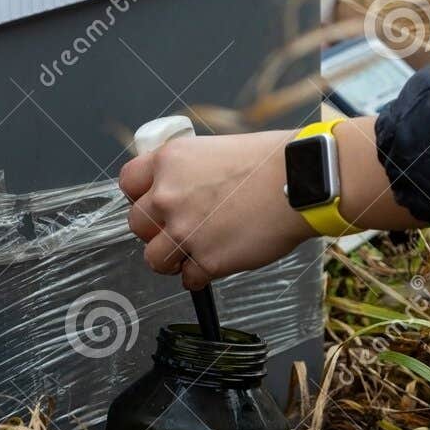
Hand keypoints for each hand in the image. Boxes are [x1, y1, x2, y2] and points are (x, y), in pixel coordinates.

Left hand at [120, 129, 314, 290]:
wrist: (301, 182)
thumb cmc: (269, 163)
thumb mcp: (215, 150)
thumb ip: (186, 172)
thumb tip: (176, 191)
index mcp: (168, 162)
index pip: (128, 183)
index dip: (142, 197)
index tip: (154, 204)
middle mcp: (167, 196)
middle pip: (137, 226)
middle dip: (157, 231)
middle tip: (182, 230)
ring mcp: (185, 231)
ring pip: (155, 259)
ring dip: (173, 259)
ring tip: (198, 251)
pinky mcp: (207, 261)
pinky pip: (189, 279)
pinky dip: (202, 275)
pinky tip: (221, 260)